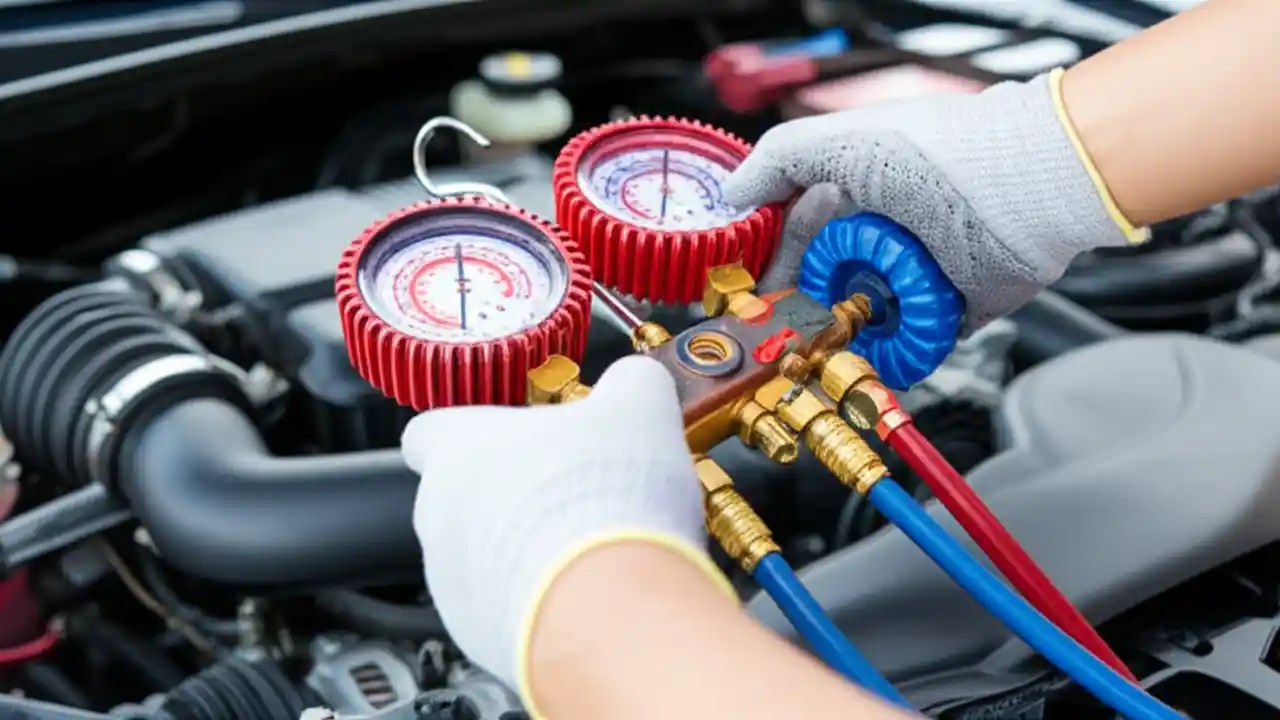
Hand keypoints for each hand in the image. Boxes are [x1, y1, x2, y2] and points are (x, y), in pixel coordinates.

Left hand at [401, 356, 723, 698]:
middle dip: (516, 494)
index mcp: (457, 449)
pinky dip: (540, 602)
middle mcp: (439, 516)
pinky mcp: (480, 636)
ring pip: (483, 557)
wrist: (611, 611)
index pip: (429, 430)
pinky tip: (588, 592)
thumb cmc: (602, 506)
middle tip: (575, 488)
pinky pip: (504, 610)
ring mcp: (454, 581)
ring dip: (526, 550)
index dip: (469, 428)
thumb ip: (629, 381)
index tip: (505, 430)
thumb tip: (637, 379)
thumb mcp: (636, 407)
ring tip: (591, 545)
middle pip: (464, 495)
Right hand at [725, 72, 1143, 329]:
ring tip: (823, 351)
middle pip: (829, 279)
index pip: (800, 231)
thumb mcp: (839, 141)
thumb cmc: (936, 155)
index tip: (752, 290)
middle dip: (805, 306)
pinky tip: (871, 361)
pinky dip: (894, 354)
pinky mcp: (954, 307)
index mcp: (859, 189)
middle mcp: (887, 231)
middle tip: (782, 331)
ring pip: (866, 316)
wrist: (1019, 190)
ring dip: (843, 334)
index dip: (774, 260)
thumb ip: (779, 161)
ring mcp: (920, 271)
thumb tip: (732, 194)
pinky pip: (915, 342)